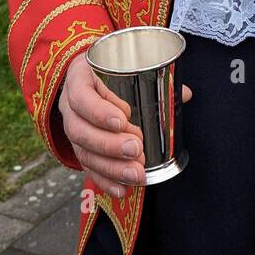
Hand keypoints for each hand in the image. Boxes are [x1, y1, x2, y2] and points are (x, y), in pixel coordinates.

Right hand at [58, 50, 191, 197]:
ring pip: (84, 153)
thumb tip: (185, 94)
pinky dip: (105, 181)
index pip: (81, 97)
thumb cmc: (109, 69)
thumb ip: (154, 78)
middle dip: (109, 144)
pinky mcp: (80, 148)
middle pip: (80, 131)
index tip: (123, 120)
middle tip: (136, 148)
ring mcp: (73, 130)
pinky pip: (88, 168)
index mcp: (78, 80)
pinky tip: (123, 189)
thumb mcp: (123, 65)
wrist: (89, 78)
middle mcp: (69, 107)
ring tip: (136, 173)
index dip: (99, 111)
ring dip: (111, 167)